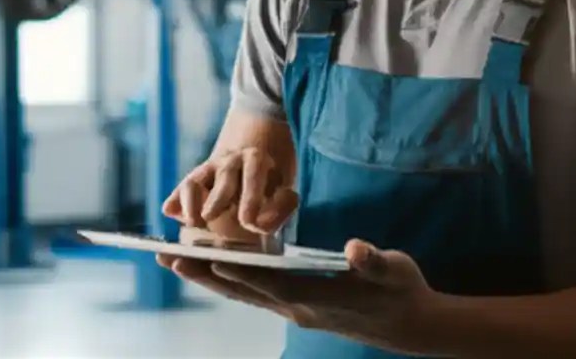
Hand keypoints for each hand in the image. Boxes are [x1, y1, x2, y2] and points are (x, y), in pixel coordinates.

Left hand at [158, 240, 443, 355]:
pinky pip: (250, 294)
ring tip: (171, 260)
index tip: (211, 258)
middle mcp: (298, 309)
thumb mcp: (395, 270)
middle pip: (243, 290)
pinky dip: (225, 280)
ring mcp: (293, 311)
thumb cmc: (402, 290)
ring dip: (205, 277)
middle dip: (204, 273)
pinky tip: (206, 269)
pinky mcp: (293, 309)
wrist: (409, 325)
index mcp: (319, 297)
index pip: (272, 282)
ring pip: (241, 293)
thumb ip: (374, 262)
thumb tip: (357, 250)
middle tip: (165, 256)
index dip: (243, 270)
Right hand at [161, 147, 298, 234]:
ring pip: (195, 180)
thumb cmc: (271, 177)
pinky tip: (170, 212)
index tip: (249, 223)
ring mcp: (208, 169)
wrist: (252, 144)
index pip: (252, 177)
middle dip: (217, 198)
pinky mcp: (195, 180)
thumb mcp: (285, 186)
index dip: (250, 199)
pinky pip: (182, 189)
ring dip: (190, 201)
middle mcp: (230, 161)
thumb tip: (260, 226)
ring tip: (191, 223)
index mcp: (256, 159)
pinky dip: (174, 200)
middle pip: (222, 178)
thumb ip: (280, 208)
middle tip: (210, 217)